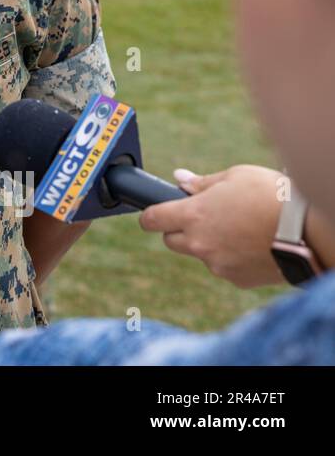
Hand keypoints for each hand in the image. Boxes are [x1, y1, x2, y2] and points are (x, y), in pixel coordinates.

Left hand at [139, 165, 286, 287]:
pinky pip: (225, 268)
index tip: (153, 214)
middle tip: (204, 219)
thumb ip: (202, 183)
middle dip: (180, 231)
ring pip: (202, 254)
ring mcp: (217, 264)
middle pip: (171, 241)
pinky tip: (253, 245)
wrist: (308, 232)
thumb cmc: (272, 196)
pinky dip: (233, 258)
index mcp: (192, 215)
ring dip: (211, 244)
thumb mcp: (236, 177)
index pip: (152, 220)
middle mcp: (199, 244)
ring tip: (240, 229)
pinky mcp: (237, 279)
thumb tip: (179, 178)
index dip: (149, 216)